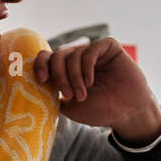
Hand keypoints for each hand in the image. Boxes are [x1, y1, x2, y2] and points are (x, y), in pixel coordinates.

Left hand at [33, 37, 160, 142]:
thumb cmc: (99, 110)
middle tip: (68, 95)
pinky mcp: (109, 48)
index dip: (40, 64)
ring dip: (74, 76)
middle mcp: (78, 58)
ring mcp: (93, 52)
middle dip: (59, 75)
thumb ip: (52, 96)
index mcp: (66, 70)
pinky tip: (90, 81)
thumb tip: (33, 90)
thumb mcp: (69, 107)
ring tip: (82, 95)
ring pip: (73, 54)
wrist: (127, 113)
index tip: (41, 79)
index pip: (47, 58)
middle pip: (57, 56)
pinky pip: (91, 49)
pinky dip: (87, 66)